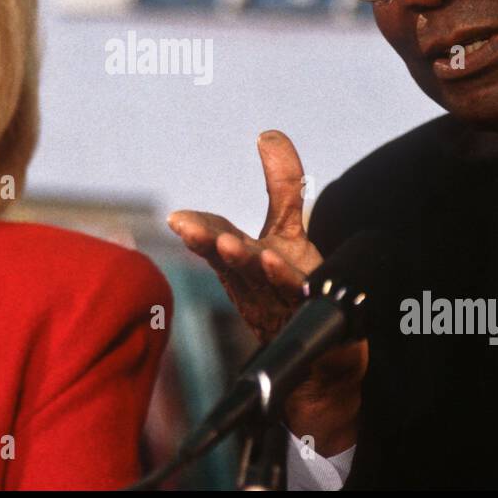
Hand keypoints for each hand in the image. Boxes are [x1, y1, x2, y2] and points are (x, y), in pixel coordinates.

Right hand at [168, 130, 366, 454]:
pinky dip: (288, 281)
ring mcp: (282, 301)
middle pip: (230, 257)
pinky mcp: (312, 318)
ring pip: (259, 278)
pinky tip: (281, 266)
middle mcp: (256, 281)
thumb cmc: (292, 290)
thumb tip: (267, 134)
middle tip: (189, 227)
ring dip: (245, 260)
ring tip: (229, 244)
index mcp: (242, 260)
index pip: (216, 236)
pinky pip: (301, 298)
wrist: (319, 363)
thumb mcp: (287, 232)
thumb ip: (281, 184)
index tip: (178, 219)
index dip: (199, 227)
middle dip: (210, 240)